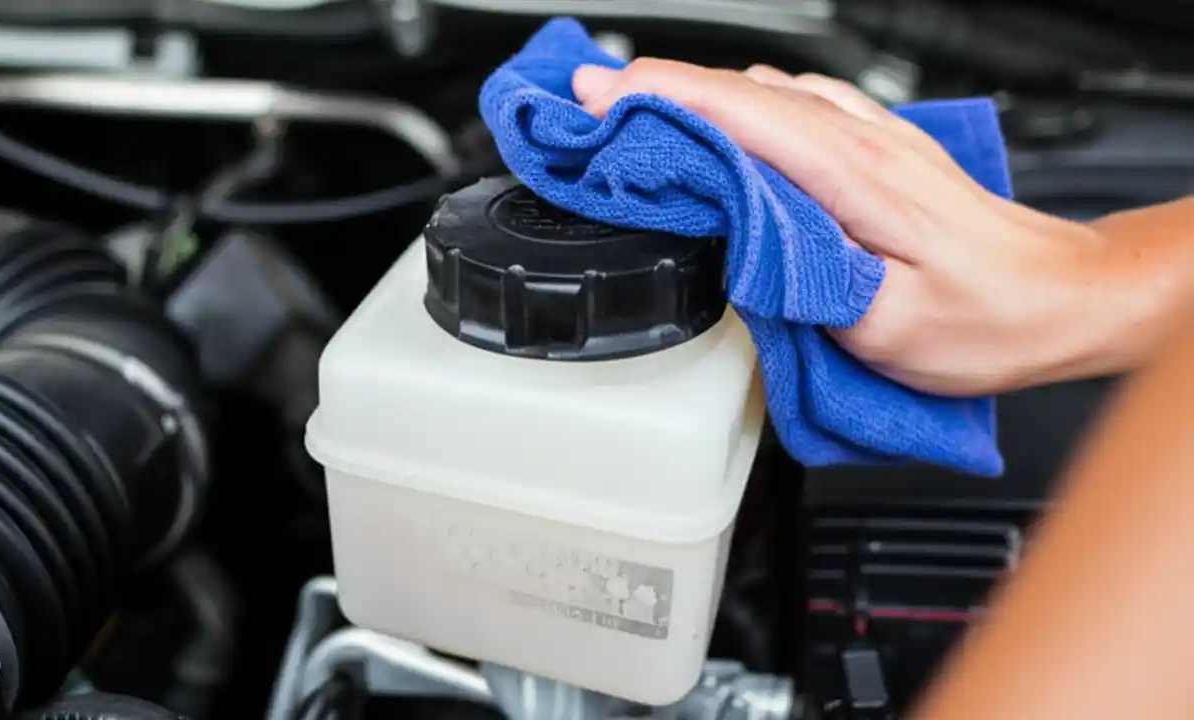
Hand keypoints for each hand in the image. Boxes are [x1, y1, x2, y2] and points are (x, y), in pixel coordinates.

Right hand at [570, 59, 1140, 395]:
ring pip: (761, 92)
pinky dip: (736, 106)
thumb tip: (734, 241)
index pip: (733, 112)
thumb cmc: (986, 317)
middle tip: (586, 107)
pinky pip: (793, 105)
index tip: (592, 102)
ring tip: (634, 117)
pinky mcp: (878, 149)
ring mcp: (871, 136)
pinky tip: (719, 126)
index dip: (654, 99)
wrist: (1061, 298)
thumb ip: (799, 276)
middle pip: (735, 89)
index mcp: (851, 174)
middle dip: (650, 89)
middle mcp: (859, 139)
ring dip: (691, 96)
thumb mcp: (881, 325)